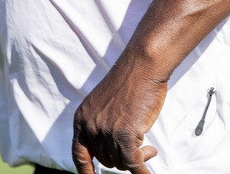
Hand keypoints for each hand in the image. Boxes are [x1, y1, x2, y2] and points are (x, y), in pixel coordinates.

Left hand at [72, 52, 166, 173]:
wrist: (142, 66)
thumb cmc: (130, 82)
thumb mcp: (105, 103)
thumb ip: (102, 125)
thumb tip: (112, 152)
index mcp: (82, 118)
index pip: (79, 154)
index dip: (85, 171)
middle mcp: (91, 127)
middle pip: (106, 160)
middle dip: (124, 158)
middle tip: (143, 149)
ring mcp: (107, 132)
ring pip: (121, 162)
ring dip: (138, 159)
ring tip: (150, 148)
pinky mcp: (125, 135)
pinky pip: (134, 164)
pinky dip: (142, 172)